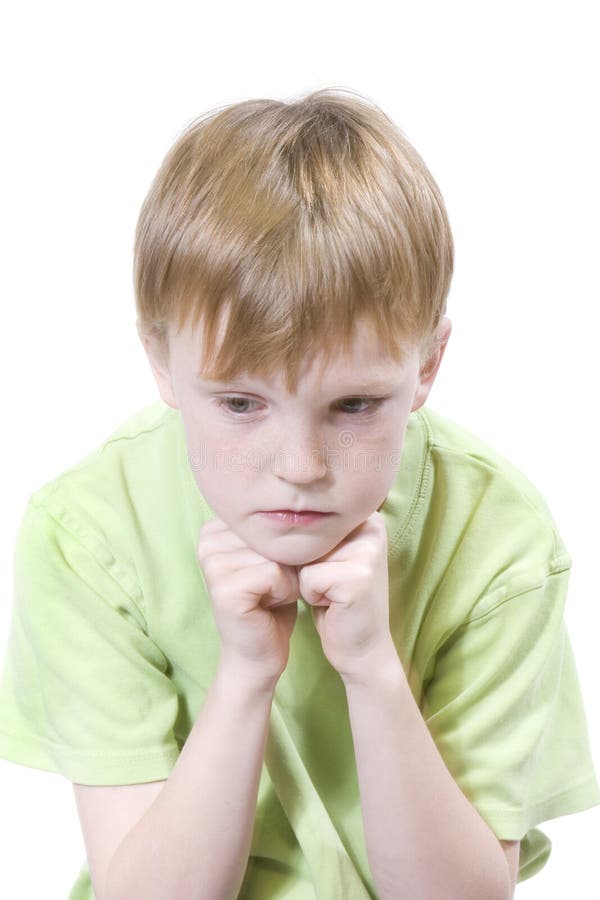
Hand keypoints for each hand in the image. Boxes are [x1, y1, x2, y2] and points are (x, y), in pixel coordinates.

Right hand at [196, 517, 299, 684]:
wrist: (259, 653)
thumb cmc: (272, 603)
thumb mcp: (273, 556)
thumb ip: (276, 529)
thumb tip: (303, 501)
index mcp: (215, 527)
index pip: (271, 517)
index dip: (284, 546)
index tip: (269, 572)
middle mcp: (208, 540)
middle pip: (274, 535)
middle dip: (287, 563)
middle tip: (271, 588)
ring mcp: (213, 563)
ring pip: (278, 554)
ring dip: (287, 579)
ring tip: (270, 596)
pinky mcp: (225, 587)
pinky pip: (276, 574)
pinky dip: (285, 592)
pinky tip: (270, 605)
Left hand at [297, 510, 396, 684]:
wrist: (362, 649)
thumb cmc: (337, 601)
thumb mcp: (327, 557)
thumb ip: (312, 531)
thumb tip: (270, 511)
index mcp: (364, 515)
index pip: (309, 517)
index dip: (302, 545)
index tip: (320, 567)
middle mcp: (371, 526)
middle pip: (306, 534)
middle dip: (305, 562)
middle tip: (327, 583)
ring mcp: (367, 550)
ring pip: (304, 555)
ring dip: (307, 579)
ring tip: (330, 592)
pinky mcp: (357, 577)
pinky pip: (308, 578)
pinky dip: (311, 595)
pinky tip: (332, 604)